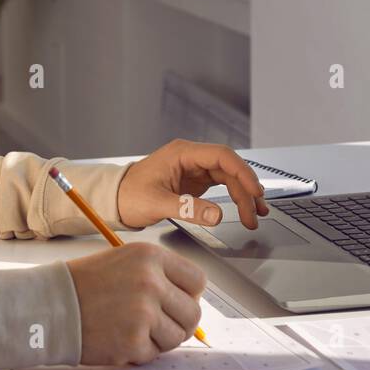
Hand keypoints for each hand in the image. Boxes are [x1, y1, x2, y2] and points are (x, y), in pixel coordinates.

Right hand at [66, 242, 206, 364]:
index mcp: (151, 256)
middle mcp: (151, 281)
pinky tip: (119, 337)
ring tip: (133, 329)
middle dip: (179, 322)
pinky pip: (153, 354)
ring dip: (159, 339)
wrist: (51, 306)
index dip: (188, 295)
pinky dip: (139, 351)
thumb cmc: (85, 284)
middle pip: (192, 312)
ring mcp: (143, 313)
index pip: (197, 280)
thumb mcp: (126, 262)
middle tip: (158, 323)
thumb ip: (160, 276)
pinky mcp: (133, 340)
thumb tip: (190, 300)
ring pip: (176, 336)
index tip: (176, 301)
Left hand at [116, 138, 269, 230]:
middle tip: (254, 214)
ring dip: (243, 195)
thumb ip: (187, 209)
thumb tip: (216, 216)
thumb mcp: (156, 203)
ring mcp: (194, 169)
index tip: (254, 190)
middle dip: (246, 190)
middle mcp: (191, 158)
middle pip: (229, 168)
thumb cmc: (128, 195)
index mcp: (182, 153)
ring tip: (254, 216)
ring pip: (228, 178)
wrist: (114, 200)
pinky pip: (222, 186)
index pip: (222, 156)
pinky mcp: (195, 182)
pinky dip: (234, 197)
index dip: (242, 172)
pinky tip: (243, 208)